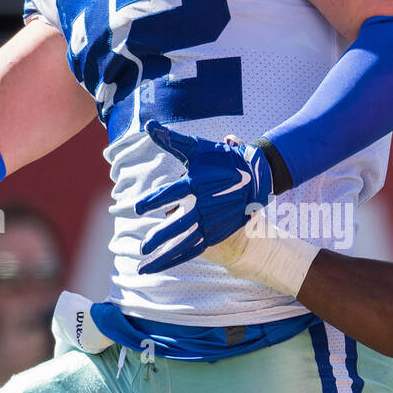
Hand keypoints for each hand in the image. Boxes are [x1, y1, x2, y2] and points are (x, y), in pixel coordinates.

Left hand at [135, 122, 273, 273]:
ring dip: (164, 257)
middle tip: (142, 246)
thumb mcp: (197, 147)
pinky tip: (160, 265)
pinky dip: (177, 258)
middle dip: (160, 237)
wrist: (255, 176)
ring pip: (186, 243)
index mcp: (198, 183)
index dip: (155, 200)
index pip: (173, 193)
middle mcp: (206, 205)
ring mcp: (212, 222)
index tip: (137, 208)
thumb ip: (170, 140)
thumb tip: (148, 125)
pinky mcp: (216, 233)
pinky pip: (194, 249)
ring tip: (142, 267)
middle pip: (180, 224)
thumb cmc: (220, 159)